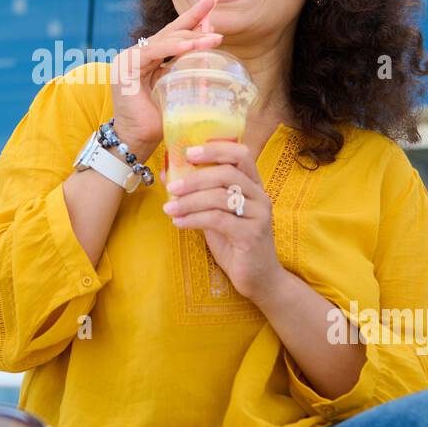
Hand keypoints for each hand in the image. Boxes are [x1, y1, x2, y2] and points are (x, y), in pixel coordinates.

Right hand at [109, 0, 222, 158]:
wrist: (138, 141)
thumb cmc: (159, 120)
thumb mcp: (180, 87)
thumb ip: (191, 65)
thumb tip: (213, 42)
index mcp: (149, 57)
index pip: (175, 33)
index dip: (195, 17)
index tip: (214, 0)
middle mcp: (137, 54)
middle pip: (170, 31)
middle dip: (195, 16)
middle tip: (215, 2)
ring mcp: (129, 59)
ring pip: (164, 40)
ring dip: (191, 37)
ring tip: (214, 37)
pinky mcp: (125, 68)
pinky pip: (152, 52)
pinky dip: (172, 48)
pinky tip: (191, 45)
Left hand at [160, 140, 285, 303]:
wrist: (259, 278)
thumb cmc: (235, 243)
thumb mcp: (215, 214)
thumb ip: (198, 194)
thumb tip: (167, 173)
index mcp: (253, 185)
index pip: (241, 154)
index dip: (215, 149)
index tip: (188, 152)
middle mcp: (260, 196)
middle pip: (227, 173)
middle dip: (195, 178)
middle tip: (172, 187)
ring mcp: (258, 215)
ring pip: (220, 197)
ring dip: (189, 201)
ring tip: (169, 208)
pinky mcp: (251, 234)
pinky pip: (218, 219)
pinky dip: (194, 219)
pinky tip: (179, 222)